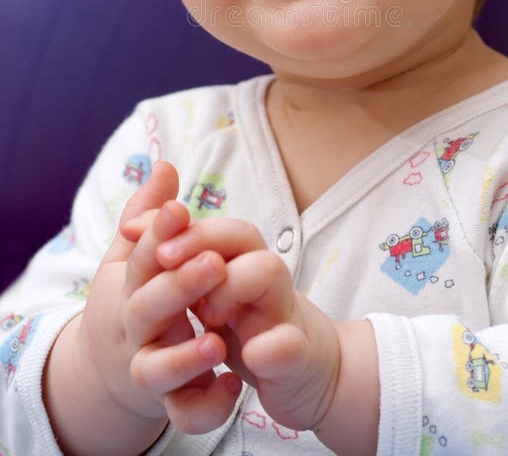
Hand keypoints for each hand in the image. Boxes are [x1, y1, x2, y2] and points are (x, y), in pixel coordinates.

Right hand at [70, 163, 240, 440]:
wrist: (108, 373)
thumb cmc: (131, 300)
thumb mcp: (129, 258)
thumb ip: (149, 215)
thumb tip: (166, 165)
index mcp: (127, 287)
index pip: (139, 255)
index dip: (158, 231)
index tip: (179, 209)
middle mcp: (133, 327)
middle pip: (148, 307)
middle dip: (179, 285)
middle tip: (213, 263)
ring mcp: (147, 367)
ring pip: (157, 370)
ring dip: (185, 355)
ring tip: (217, 342)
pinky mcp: (169, 402)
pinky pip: (184, 412)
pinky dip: (206, 405)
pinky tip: (231, 386)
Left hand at [154, 218, 341, 434]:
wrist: (300, 366)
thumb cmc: (245, 316)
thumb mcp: (208, 285)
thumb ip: (174, 249)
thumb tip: (137, 212)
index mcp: (237, 257)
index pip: (212, 222)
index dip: (180, 227)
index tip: (140, 234)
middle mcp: (261, 273)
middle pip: (240, 236)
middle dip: (199, 240)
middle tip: (164, 255)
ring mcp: (281, 310)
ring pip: (266, 273)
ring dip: (231, 286)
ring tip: (205, 315)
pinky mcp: (295, 354)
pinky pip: (288, 347)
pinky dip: (271, 350)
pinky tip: (246, 361)